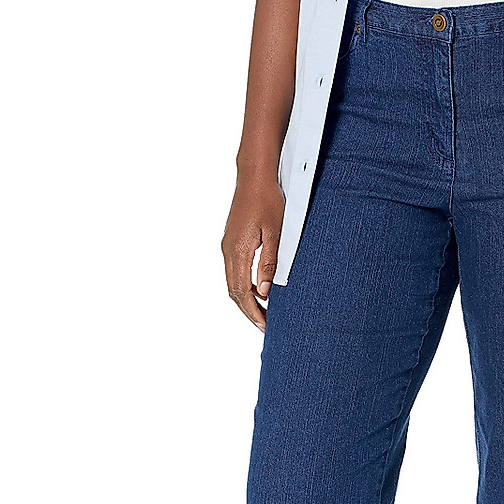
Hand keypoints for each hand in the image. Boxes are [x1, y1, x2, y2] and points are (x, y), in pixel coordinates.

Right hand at [221, 171, 285, 330]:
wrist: (254, 176)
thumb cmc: (269, 200)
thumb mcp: (276, 233)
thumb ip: (270, 264)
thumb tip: (263, 292)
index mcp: (238, 251)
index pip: (241, 292)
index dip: (253, 312)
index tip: (265, 326)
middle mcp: (228, 250)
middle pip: (234, 292)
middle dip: (249, 311)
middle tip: (265, 327)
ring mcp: (227, 246)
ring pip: (233, 283)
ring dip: (246, 300)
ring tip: (263, 314)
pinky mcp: (231, 241)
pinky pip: (234, 271)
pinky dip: (243, 287)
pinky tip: (257, 292)